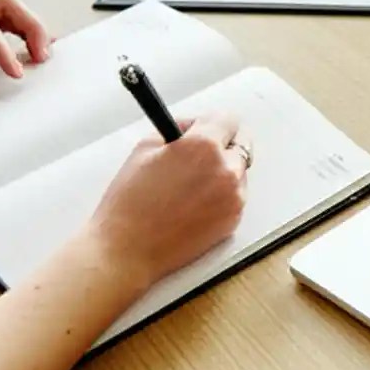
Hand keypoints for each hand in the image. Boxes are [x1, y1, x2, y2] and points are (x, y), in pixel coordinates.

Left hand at [0, 0, 52, 101]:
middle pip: (6, 5)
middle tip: (42, 56)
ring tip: (44, 57)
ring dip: (32, 31)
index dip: (4, 49)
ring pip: (11, 15)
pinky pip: (7, 32)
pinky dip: (25, 41)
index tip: (16, 74)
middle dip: (31, 27)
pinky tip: (36, 56)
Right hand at [86, 113, 251, 288]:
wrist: (128, 249)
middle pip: (241, 144)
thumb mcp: (144, 149)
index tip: (204, 128)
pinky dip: (221, 195)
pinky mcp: (234, 220)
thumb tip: (191, 126)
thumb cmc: (129, 203)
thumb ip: (176, 130)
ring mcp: (234, 197)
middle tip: (197, 155)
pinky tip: (193, 204)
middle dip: (221, 145)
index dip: (212, 123)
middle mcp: (226, 170)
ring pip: (239, 172)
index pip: (228, 119)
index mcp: (203, 147)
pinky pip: (235, 196)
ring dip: (222, 171)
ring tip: (188, 185)